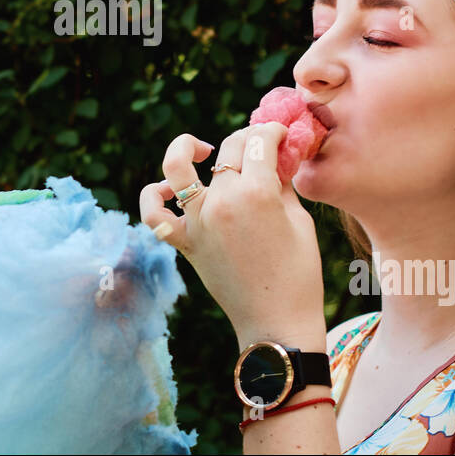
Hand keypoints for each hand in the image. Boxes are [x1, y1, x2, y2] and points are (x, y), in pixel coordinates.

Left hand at [139, 122, 325, 345]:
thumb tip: (276, 155)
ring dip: (186, 147)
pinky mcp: (185, 242)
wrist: (276, 323)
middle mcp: (221, 201)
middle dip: (247, 139)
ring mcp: (198, 221)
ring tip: (201, 149)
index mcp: (257, 193)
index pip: (258, 142)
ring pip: (178, 168)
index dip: (272, 131)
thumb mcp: (300, 220)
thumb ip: (282, 182)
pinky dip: (154, 196)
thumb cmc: (298, 273)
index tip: (279, 134)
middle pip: (227, 149)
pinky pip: (154, 214)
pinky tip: (170, 188)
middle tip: (260, 147)